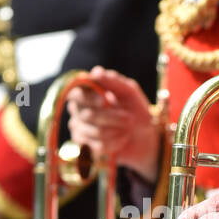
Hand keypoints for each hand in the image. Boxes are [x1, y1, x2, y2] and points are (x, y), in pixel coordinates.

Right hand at [66, 66, 159, 182]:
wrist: (143, 135)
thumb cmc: (135, 109)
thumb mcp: (129, 91)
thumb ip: (113, 81)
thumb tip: (96, 72)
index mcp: (87, 92)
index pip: (75, 94)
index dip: (87, 98)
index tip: (104, 101)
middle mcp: (78, 109)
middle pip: (85, 115)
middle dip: (111, 117)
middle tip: (129, 118)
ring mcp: (80, 128)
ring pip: (93, 131)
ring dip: (117, 130)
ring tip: (128, 127)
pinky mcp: (86, 146)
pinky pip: (99, 145)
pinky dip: (116, 142)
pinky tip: (123, 138)